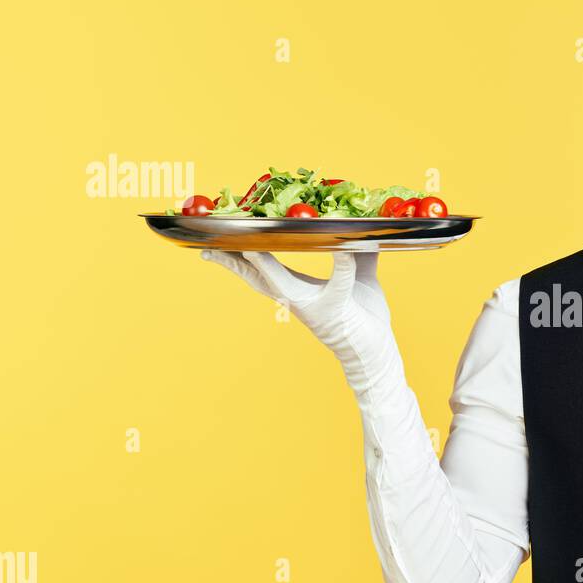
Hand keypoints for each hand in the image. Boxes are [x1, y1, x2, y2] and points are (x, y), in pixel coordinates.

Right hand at [200, 249, 390, 369]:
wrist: (375, 350)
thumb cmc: (364, 316)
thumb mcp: (360, 277)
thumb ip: (357, 254)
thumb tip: (359, 232)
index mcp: (298, 288)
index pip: (262, 270)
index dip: (238, 259)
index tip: (213, 246)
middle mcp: (298, 297)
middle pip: (257, 278)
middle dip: (232, 264)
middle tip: (208, 251)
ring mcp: (314, 305)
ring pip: (283, 284)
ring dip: (263, 266)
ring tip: (245, 248)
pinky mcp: (338, 307)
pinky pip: (338, 284)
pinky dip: (339, 267)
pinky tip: (331, 250)